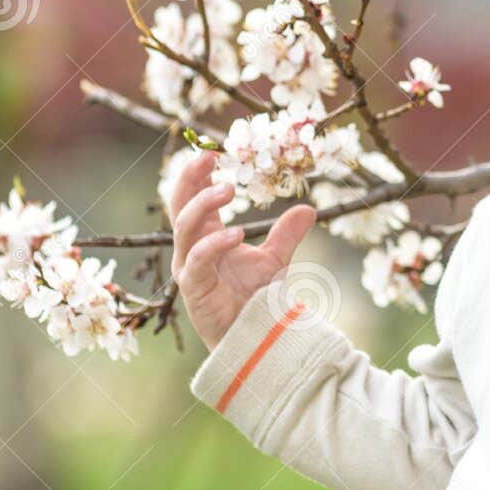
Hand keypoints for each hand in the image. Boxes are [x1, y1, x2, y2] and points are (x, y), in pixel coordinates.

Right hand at [167, 150, 315, 350]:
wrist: (256, 338)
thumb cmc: (256, 299)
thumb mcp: (275, 260)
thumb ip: (286, 234)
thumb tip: (310, 208)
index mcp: (206, 237)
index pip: (192, 199)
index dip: (196, 175)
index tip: (211, 151)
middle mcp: (192, 250)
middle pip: (179, 207)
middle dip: (190, 181)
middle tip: (209, 158)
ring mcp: (190, 269)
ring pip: (184, 229)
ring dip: (203, 205)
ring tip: (227, 189)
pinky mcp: (194, 289)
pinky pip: (199, 260)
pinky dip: (215, 243)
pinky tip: (236, 233)